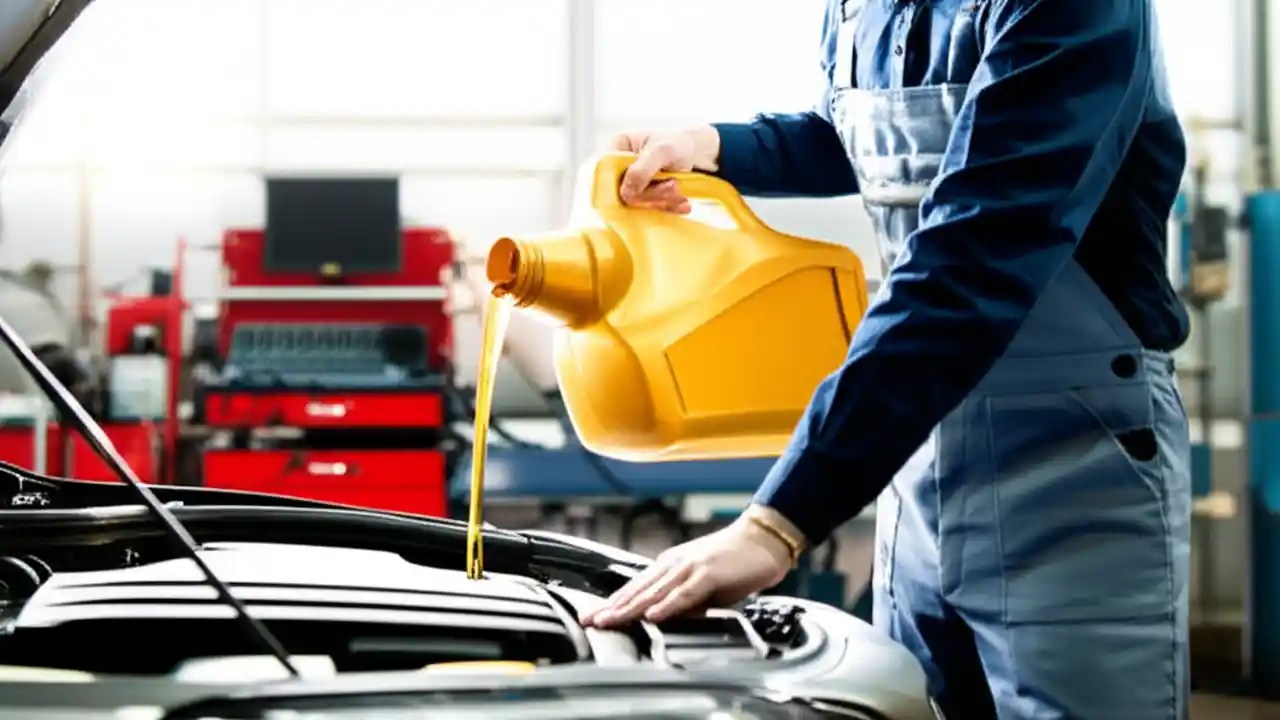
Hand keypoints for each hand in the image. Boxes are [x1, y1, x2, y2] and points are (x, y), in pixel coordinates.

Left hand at [580, 513, 794, 627]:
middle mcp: (674, 564)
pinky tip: (652, 615)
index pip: (636, 588)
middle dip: (612, 607)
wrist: (763, 540)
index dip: (614, 604)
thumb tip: (664, 620)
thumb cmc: (735, 563)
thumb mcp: (702, 588)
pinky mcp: (708, 573)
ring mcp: (690, 567)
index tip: (593, 617)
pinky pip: (684, 593)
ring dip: (630, 607)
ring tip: (610, 620)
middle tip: (590, 621)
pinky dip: (667, 605)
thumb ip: (683, 602)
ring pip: (654, 592)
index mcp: (670, 566)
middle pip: (637, 590)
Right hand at [610, 125, 720, 213]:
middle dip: (650, 194)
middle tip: (673, 186)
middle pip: (621, 192)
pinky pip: (646, 210)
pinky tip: (680, 203)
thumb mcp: (662, 151)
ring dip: (661, 201)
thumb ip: (642, 169)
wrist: (695, 154)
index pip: (604, 171)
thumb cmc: (677, 144)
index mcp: (617, 147)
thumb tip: (626, 194)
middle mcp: (618, 167)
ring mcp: (629, 184)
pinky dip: (665, 208)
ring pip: (636, 204)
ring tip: (678, 189)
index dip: (619, 184)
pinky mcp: (641, 198)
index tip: (643, 188)